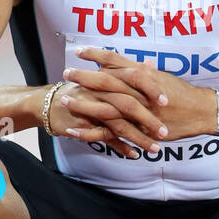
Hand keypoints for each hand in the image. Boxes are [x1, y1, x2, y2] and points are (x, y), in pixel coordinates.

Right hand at [49, 73, 166, 156]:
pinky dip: (120, 146)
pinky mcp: (85, 126)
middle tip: (165, 132)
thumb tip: (150, 64)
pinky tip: (133, 154)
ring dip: (138, 138)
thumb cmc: (84, 89)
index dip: (151, 89)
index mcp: (109, 76)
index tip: (167, 102)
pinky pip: (105, 137)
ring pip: (119, 124)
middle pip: (128, 104)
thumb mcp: (105, 76)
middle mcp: (101, 91)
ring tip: (155, 149)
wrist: (51, 103)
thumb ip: (129, 72)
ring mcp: (92, 109)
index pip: (134, 79)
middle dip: (148, 119)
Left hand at [58, 46, 216, 148]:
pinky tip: (75, 130)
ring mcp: (138, 110)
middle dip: (84, 77)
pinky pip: (110, 131)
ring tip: (64, 100)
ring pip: (105, 106)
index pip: (116, 60)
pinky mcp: (138, 128)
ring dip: (82, 103)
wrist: (202, 112)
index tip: (80, 52)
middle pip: (106, 81)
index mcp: (143, 75)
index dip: (97, 55)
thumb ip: (149, 73)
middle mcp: (138, 90)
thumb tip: (138, 65)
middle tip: (66, 73)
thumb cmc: (186, 94)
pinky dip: (91, 132)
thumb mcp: (165, 79)